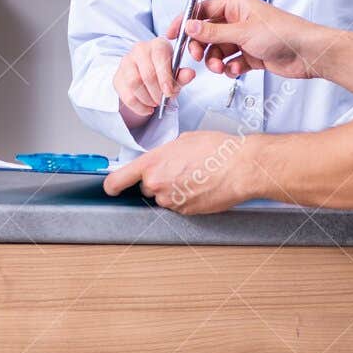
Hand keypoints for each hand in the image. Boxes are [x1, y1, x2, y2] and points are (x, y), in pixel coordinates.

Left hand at [103, 131, 257, 213]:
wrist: (240, 167)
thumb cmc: (217, 149)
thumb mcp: (183, 140)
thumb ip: (164, 153)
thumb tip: (162, 159)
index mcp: (152, 163)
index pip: (117, 181)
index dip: (113, 185)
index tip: (113, 187)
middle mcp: (157, 184)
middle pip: (146, 188)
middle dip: (158, 181)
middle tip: (178, 170)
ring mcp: (171, 201)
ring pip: (164, 197)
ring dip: (173, 190)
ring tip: (195, 176)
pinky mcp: (186, 212)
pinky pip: (179, 205)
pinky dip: (186, 198)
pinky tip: (201, 186)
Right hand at [112, 37, 196, 120]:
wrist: (147, 76)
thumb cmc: (164, 72)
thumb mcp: (176, 74)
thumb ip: (183, 75)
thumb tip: (190, 74)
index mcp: (158, 44)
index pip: (159, 58)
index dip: (165, 78)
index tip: (169, 93)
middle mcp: (140, 49)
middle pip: (147, 73)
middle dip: (156, 92)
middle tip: (162, 100)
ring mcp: (126, 62)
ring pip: (134, 83)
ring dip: (147, 99)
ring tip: (155, 104)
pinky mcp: (118, 77)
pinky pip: (126, 95)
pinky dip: (138, 106)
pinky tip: (147, 109)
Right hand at [172, 0, 328, 80]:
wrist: (308, 53)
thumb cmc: (283, 33)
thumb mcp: (243, 32)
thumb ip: (214, 31)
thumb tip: (191, 26)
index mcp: (237, 6)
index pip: (204, 10)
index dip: (187, 21)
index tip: (174, 33)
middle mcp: (240, 21)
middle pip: (209, 32)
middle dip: (202, 45)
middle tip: (198, 56)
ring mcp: (246, 39)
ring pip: (219, 50)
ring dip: (216, 60)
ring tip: (219, 67)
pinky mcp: (253, 55)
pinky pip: (232, 62)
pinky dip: (231, 68)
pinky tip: (236, 70)